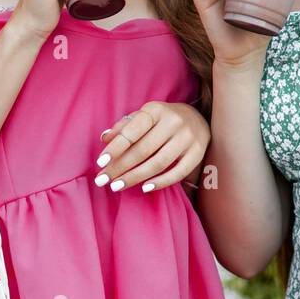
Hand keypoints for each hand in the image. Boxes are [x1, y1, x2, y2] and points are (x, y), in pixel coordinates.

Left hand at [92, 101, 209, 192]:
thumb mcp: (143, 116)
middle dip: (120, 167)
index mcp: (156, 110)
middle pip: (143, 150)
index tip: (100, 163)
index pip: (132, 131)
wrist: (198, 118)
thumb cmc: (162, 120)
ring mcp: (187, 137)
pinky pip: (178, 172)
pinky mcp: (198, 152)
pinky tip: (145, 188)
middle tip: (102, 180)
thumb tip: (104, 138)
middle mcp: (173, 121)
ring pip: (158, 163)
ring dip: (135, 177)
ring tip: (117, 186)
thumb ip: (124, 127)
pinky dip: (161, 182)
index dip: (115, 148)